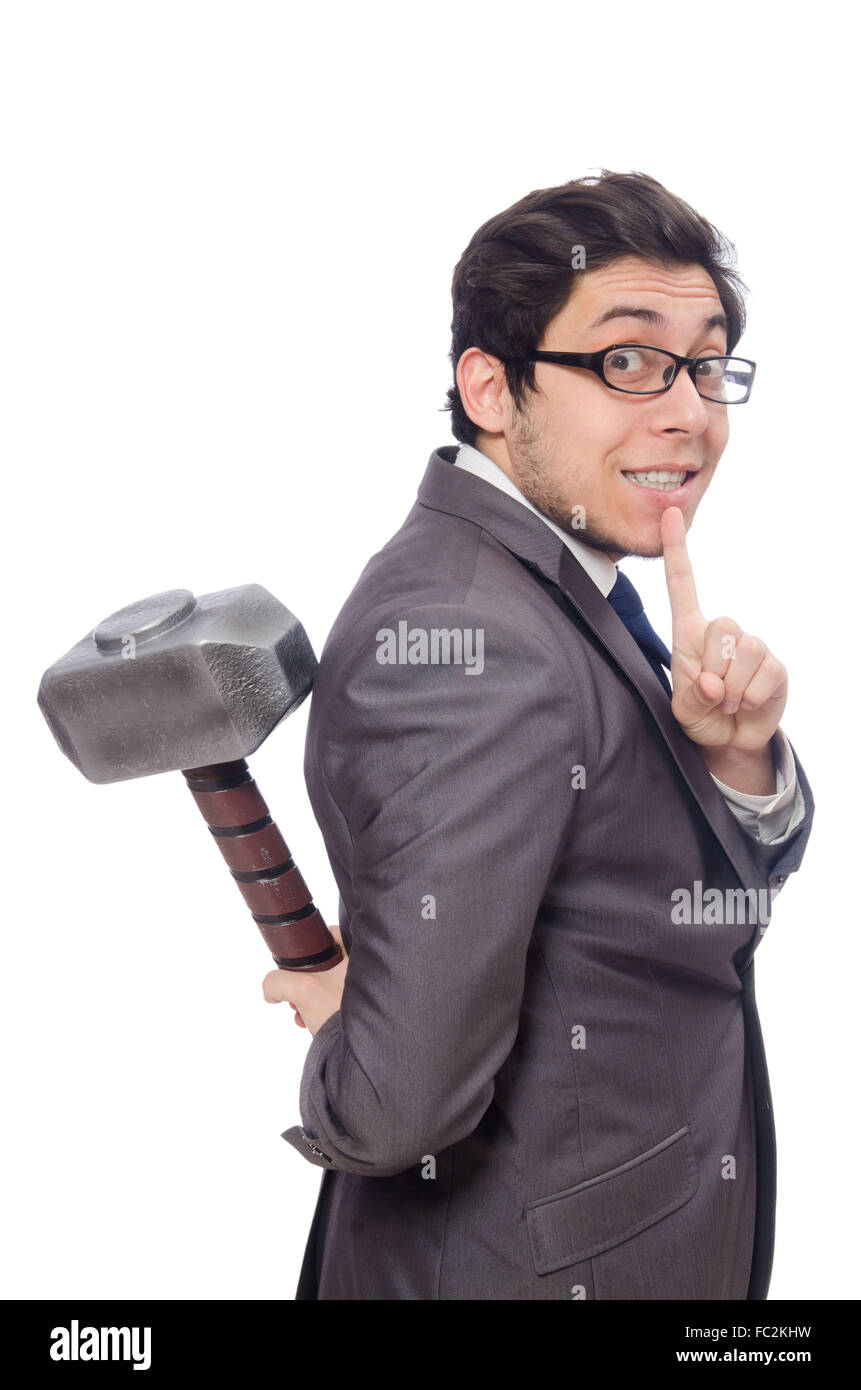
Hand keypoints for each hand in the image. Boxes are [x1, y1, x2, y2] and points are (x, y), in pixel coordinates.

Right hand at [262, 924, 347, 1036]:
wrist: (357, 1047)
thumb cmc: (338, 1011)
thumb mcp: (301, 989)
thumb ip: (277, 982)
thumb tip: (270, 990)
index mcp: (354, 955)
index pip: (329, 933)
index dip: (308, 944)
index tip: (297, 958)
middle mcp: (360, 968)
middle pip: (321, 962)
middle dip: (301, 978)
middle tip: (294, 992)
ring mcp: (358, 989)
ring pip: (322, 983)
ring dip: (304, 996)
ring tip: (299, 1011)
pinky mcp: (352, 1007)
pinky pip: (327, 1001)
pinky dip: (313, 1008)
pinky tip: (306, 1021)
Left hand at [661, 507, 786, 756]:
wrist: (729, 741)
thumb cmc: (699, 716)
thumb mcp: (683, 711)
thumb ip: (692, 697)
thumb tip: (712, 683)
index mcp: (689, 634)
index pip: (681, 585)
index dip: (676, 550)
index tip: (668, 514)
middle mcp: (721, 632)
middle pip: (721, 626)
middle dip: (713, 668)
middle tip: (712, 695)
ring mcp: (751, 646)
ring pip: (744, 650)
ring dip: (732, 688)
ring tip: (728, 702)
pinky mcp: (774, 666)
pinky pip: (764, 675)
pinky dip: (750, 698)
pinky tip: (746, 704)